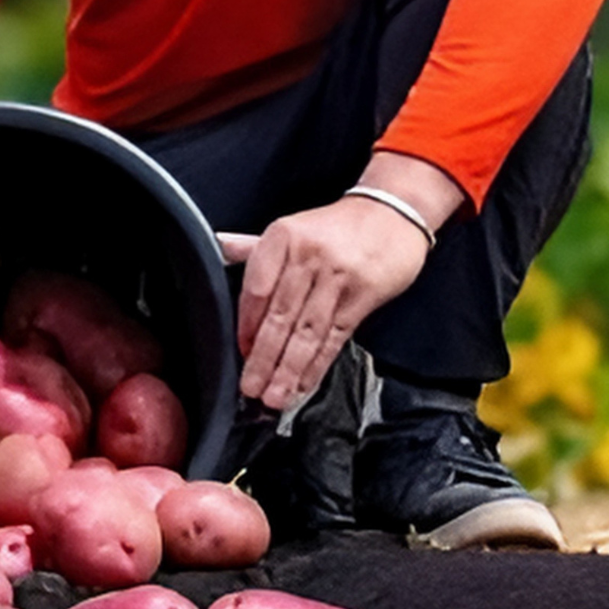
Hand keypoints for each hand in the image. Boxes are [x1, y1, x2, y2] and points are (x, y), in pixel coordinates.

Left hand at [222, 154, 458, 408]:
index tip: (240, 352)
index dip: (247, 325)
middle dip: (264, 358)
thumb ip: (253, 247)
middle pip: (280, 316)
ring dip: (289, 369)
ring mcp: (337, 278)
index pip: (256, 289)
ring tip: (275, 396)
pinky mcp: (363, 296)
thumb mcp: (291, 228)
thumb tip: (216, 247)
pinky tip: (304, 384)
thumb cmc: (335, 226)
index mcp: (281, 238)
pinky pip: (335, 337)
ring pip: (307, 332)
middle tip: (251, 387)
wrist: (392, 213)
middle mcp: (307, 258)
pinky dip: (317, 365)